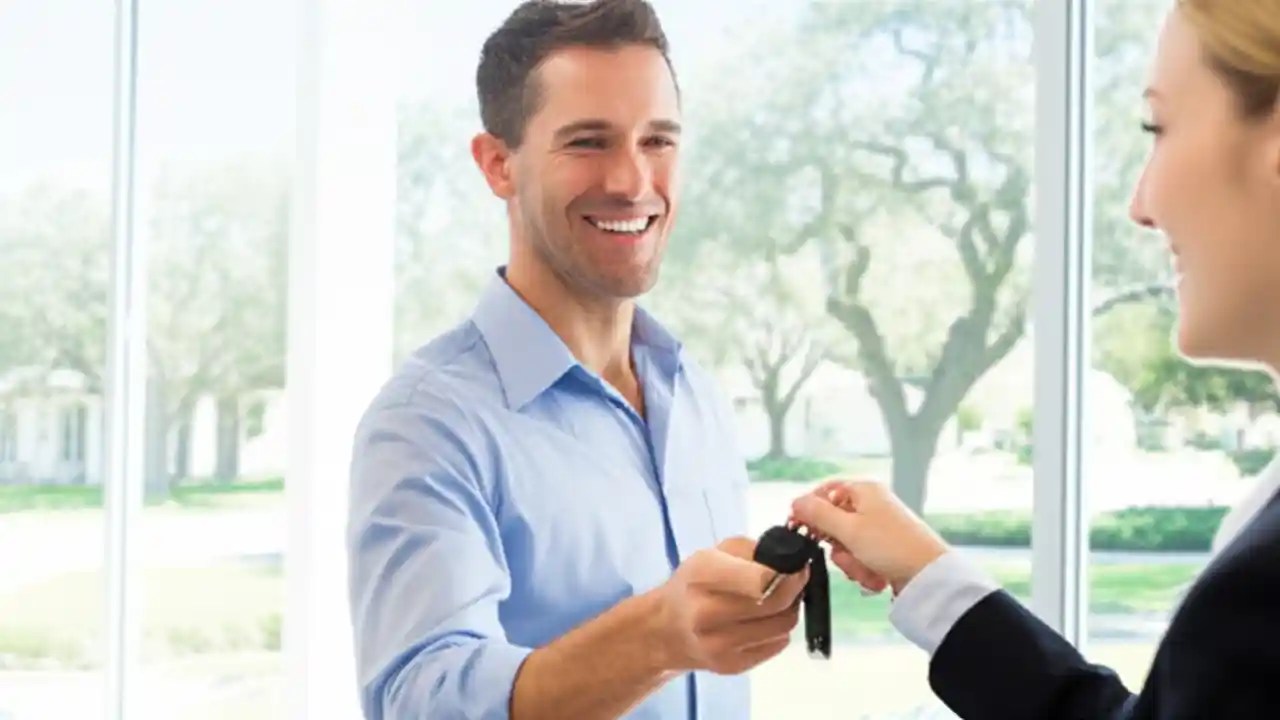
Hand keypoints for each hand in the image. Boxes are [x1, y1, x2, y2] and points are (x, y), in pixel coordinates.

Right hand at [652, 536, 806, 674]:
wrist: (665, 631)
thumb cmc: (692, 584)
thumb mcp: (712, 552)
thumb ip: (751, 551)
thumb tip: (790, 559)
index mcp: (701, 574)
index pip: (760, 579)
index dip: (787, 572)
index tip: (796, 565)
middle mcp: (706, 612)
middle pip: (776, 602)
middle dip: (794, 588)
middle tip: (796, 579)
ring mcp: (718, 644)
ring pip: (782, 625)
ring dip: (789, 609)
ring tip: (781, 598)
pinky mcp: (731, 666)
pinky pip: (777, 644)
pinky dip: (779, 629)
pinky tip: (766, 619)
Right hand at [789, 480, 947, 594]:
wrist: (929, 576)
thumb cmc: (892, 546)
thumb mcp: (848, 529)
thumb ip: (817, 514)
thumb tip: (795, 502)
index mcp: (864, 491)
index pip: (825, 492)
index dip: (810, 510)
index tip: (800, 528)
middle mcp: (872, 506)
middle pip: (834, 523)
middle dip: (837, 546)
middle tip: (847, 553)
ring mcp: (879, 528)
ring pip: (846, 545)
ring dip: (851, 562)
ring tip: (867, 568)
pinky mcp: (885, 549)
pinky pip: (861, 558)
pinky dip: (865, 570)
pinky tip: (877, 577)